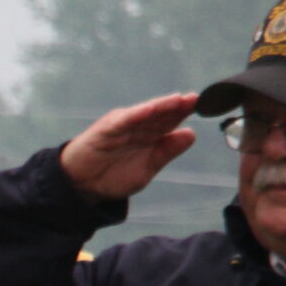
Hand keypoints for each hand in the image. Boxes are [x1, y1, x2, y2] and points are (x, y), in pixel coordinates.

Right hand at [59, 92, 199, 201]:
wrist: (82, 187)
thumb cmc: (112, 176)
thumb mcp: (148, 168)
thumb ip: (167, 151)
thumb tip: (191, 134)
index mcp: (148, 136)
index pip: (170, 121)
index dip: (185, 113)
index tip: (203, 106)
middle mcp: (137, 126)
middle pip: (161, 114)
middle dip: (178, 106)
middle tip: (196, 98)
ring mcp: (122, 126)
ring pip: (146, 113)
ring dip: (162, 106)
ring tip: (179, 100)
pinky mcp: (106, 129)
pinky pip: (124, 120)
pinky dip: (137, 114)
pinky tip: (151, 109)